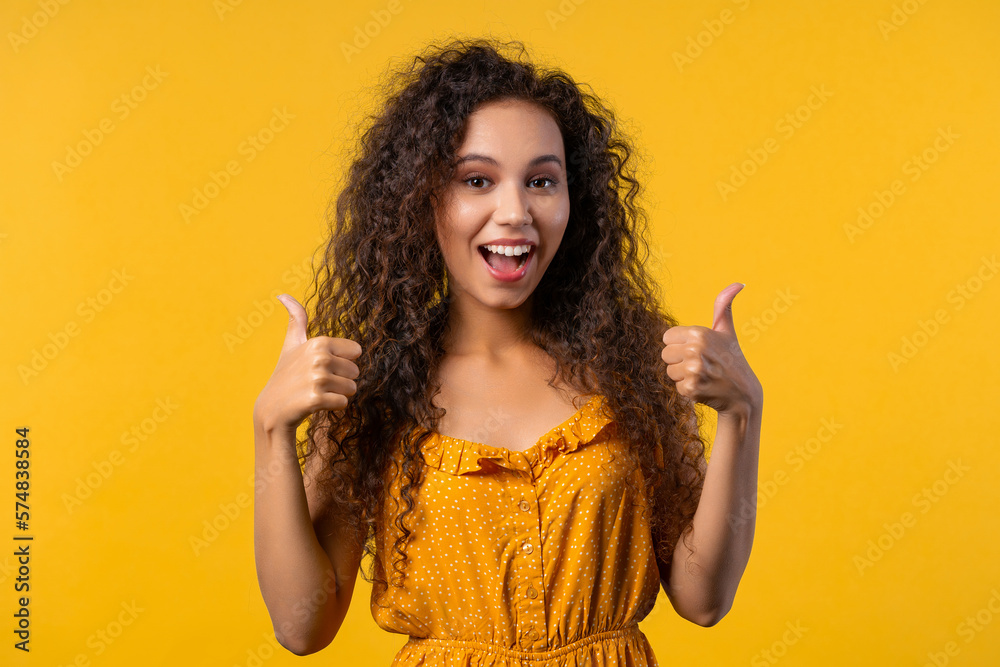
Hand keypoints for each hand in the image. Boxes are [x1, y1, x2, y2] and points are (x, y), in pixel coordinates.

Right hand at [253, 294, 362, 433]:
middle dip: (341, 380)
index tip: (322, 367)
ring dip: (337, 394)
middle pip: (356, 372)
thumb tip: (282, 294)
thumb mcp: (291, 345)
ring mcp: (317, 379)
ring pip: (351, 388)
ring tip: (316, 393)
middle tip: (318, 383)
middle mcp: (319, 358)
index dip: (342, 362)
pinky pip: (343, 402)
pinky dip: (333, 406)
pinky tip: (315, 405)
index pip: (356, 352)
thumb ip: (296, 319)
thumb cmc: (286, 375)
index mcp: (319, 342)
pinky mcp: (316, 399)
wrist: (272, 409)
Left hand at [661, 283, 761, 415]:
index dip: (680, 345)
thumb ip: (723, 306)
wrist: (744, 393)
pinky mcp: (692, 388)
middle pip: (665, 355)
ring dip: (683, 377)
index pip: (667, 338)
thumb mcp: (726, 331)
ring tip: (704, 376)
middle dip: (679, 361)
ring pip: (670, 372)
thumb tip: (738, 284)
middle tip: (701, 365)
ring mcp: (693, 370)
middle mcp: (695, 349)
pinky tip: (705, 388)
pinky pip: (677, 387)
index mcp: (699, 333)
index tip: (697, 350)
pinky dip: (689, 391)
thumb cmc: (732, 359)